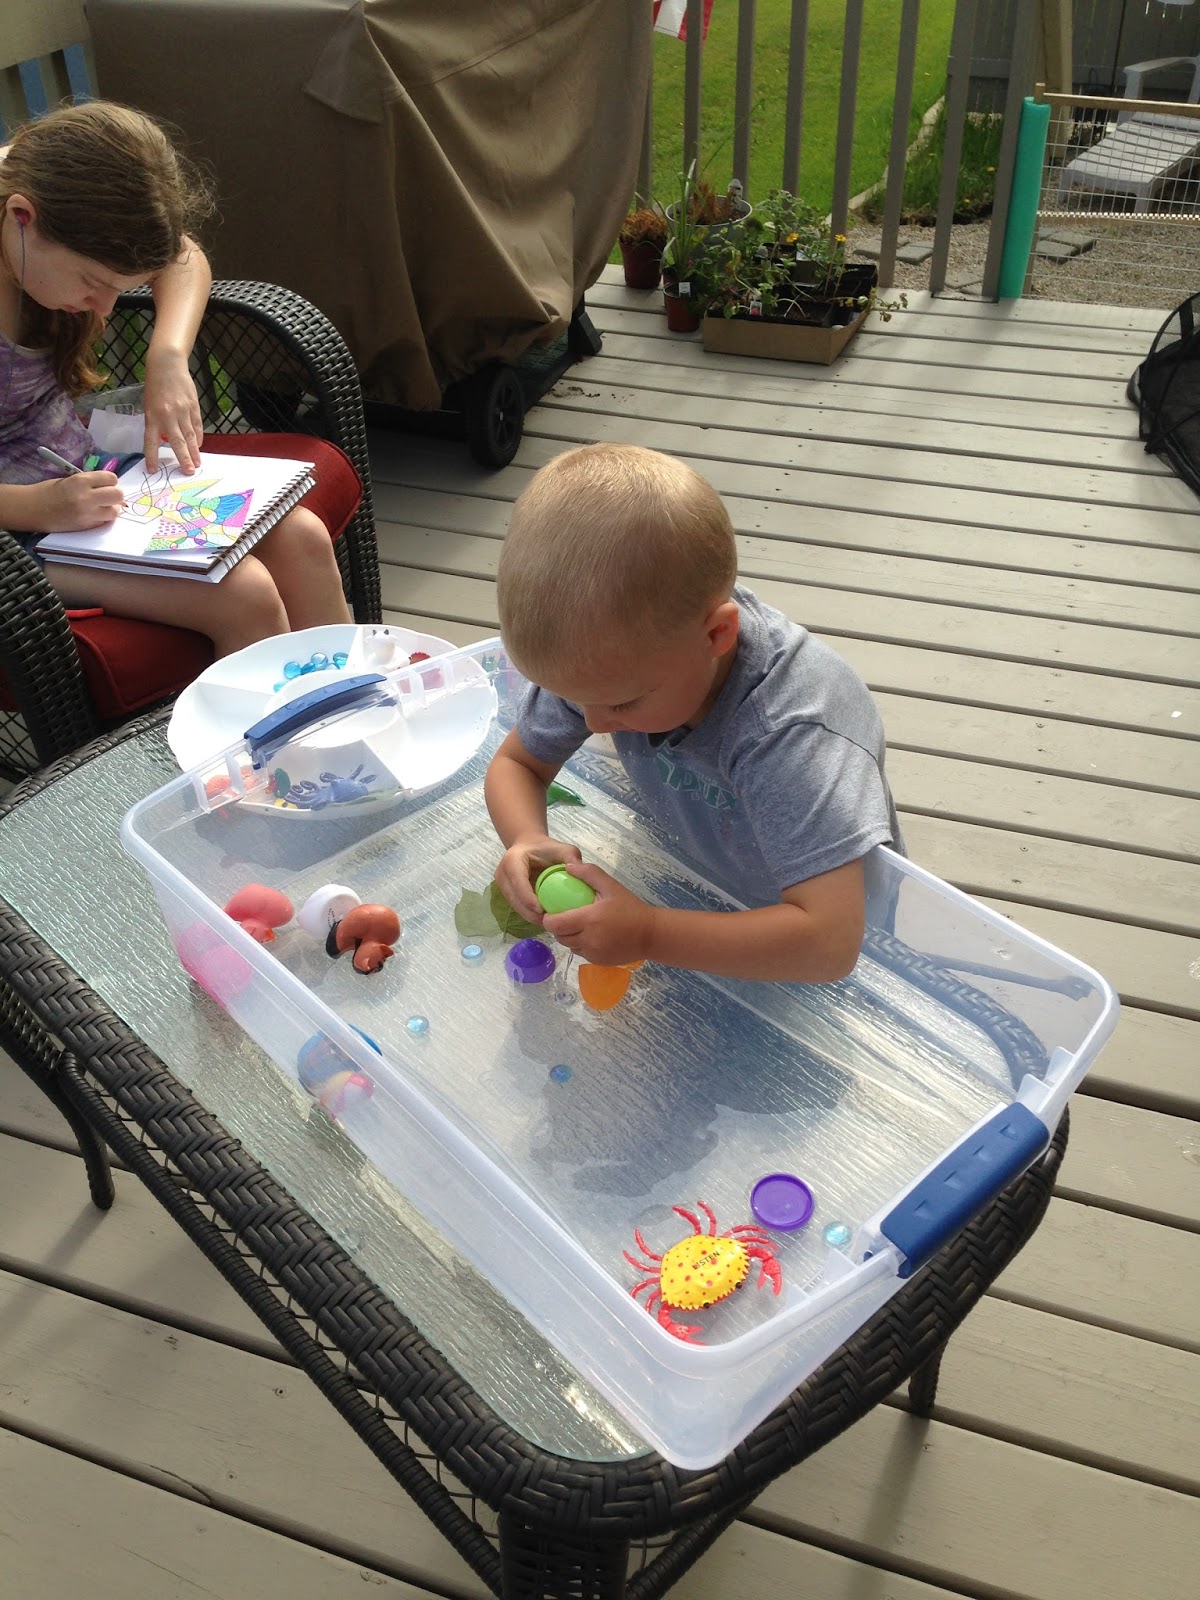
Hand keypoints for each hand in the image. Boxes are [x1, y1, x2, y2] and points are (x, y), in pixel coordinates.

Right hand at [33, 471, 123, 531]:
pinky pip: (104, 521)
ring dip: (111, 508)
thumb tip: (109, 486)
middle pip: (117, 495)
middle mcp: (87, 497)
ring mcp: (87, 514)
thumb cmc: (50, 491)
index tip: (105, 483)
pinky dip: (103, 517)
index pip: (111, 478)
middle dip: (115, 494)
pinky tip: (93, 514)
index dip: (110, 481)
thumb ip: (90, 482)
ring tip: (101, 506)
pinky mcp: (86, 526)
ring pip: (115, 511)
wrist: (33, 509)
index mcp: (81, 481)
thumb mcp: (70, 479)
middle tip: (107, 495)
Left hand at [142, 344, 202, 471]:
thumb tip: (166, 440)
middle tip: (189, 472)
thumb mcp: (149, 405)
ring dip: (194, 452)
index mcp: (152, 416)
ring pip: (190, 437)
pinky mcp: (194, 407)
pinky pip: (197, 426)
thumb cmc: (155, 385)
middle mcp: (168, 416)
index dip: (152, 457)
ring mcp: (183, 412)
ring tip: (197, 464)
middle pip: (177, 442)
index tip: (153, 470)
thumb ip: (156, 422)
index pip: (151, 442)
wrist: (167, 365)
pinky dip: (198, 437)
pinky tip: (198, 446)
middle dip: (183, 459)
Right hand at [493, 834, 581, 924]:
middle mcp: (503, 874)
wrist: (530, 847)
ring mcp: (503, 885)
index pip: (518, 881)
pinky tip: (545, 918)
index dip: (528, 898)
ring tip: (549, 923)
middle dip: (530, 913)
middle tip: (550, 922)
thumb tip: (580, 870)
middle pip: (515, 898)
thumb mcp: (562, 848)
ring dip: (531, 916)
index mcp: (513, 860)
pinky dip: (531, 914)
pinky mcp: (507, 894)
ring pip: (516, 906)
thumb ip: (571, 856)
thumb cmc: (547, 848)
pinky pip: (519, 907)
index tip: (542, 910)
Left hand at [541, 862, 655, 965]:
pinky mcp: (597, 961)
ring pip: (569, 946)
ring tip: (577, 925)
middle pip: (559, 936)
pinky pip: (580, 953)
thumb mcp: (612, 886)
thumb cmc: (631, 908)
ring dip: (569, 937)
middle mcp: (587, 939)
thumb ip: (589, 874)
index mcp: (588, 919)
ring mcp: (592, 953)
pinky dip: (580, 945)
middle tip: (565, 916)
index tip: (551, 910)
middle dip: (558, 927)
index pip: (555, 924)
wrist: (651, 934)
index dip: (548, 918)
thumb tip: (568, 866)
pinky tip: (590, 935)